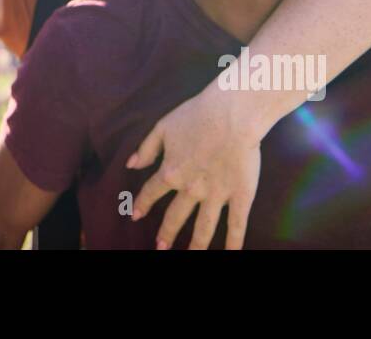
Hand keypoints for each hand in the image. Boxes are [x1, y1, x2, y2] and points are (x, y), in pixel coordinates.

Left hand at [127, 86, 263, 249]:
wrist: (232, 114)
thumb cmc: (197, 114)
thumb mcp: (163, 127)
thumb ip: (146, 148)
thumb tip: (130, 165)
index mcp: (170, 171)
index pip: (152, 192)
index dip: (142, 204)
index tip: (135, 215)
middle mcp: (190, 189)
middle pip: (175, 217)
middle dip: (166, 234)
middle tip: (159, 248)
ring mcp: (215, 195)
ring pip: (203, 228)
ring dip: (196, 246)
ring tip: (190, 257)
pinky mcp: (240, 196)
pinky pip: (236, 225)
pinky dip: (233, 244)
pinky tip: (231, 255)